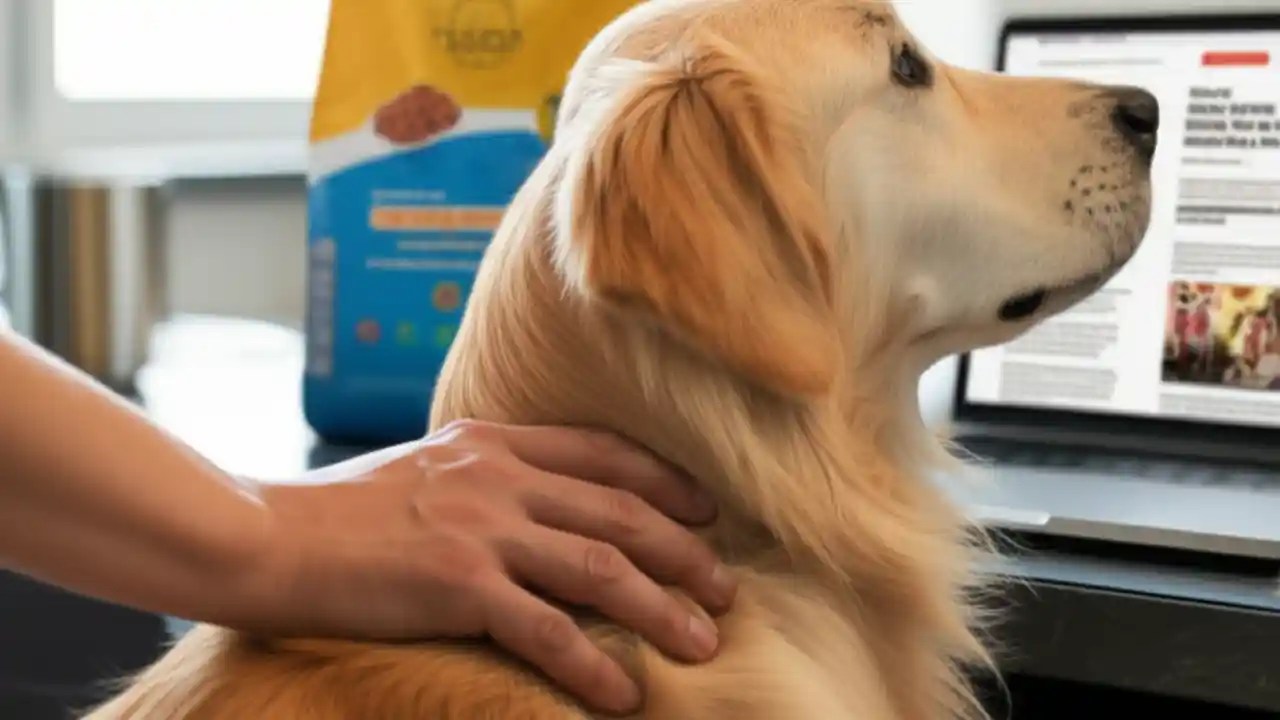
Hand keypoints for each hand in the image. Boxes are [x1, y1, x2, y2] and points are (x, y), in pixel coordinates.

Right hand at [238, 420, 735, 714]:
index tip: (706, 511)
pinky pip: (546, 629)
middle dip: (683, 551)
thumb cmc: (336, 512)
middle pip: (619, 509)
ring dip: (661, 607)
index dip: (665, 482)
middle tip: (725, 589)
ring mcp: (480, 526)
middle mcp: (497, 474)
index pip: (601, 452)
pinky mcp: (457, 584)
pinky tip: (623, 695)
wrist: (263, 538)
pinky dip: (593, 664)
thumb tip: (532, 504)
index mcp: (491, 441)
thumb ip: (481, 473)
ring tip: (703, 643)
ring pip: (600, 565)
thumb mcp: (422, 468)